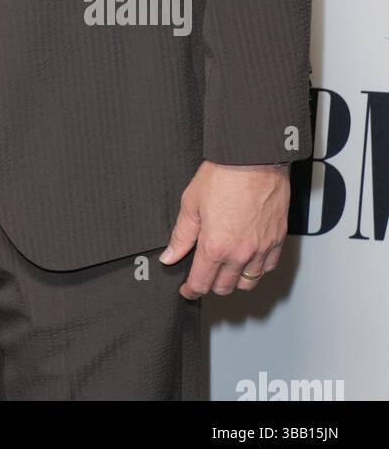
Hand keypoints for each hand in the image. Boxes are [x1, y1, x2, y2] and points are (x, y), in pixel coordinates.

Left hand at [158, 161, 288, 298]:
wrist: (254, 158)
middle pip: (225, 287)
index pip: (201, 283)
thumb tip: (170, 256)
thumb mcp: (191, 203)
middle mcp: (240, 253)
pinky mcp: (278, 240)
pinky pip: (268, 267)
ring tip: (225, 269)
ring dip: (234, 280)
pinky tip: (247, 259)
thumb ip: (181, 235)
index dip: (191, 290)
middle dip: (211, 285)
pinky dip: (257, 269)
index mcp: (215, 246)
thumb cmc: (224, 174)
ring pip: (248, 282)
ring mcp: (262, 249)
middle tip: (203, 275)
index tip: (187, 289)